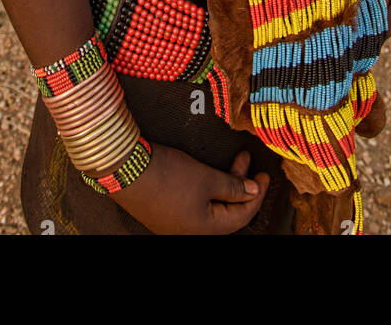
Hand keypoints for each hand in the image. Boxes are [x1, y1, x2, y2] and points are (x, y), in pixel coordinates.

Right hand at [112, 143, 270, 234]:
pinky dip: (209, 186)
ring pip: (211, 206)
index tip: (265, 175)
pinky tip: (210, 171)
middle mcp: (190, 231)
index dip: (256, 195)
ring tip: (233, 159)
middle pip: (226, 212)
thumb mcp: (206, 178)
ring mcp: (176, 222)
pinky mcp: (165, 210)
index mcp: (204, 230)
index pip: (240, 217)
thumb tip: (252, 191)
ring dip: (225, 183)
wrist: (125, 169)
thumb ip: (231, 186)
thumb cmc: (167, 176)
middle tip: (249, 162)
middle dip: (240, 185)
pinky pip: (196, 203)